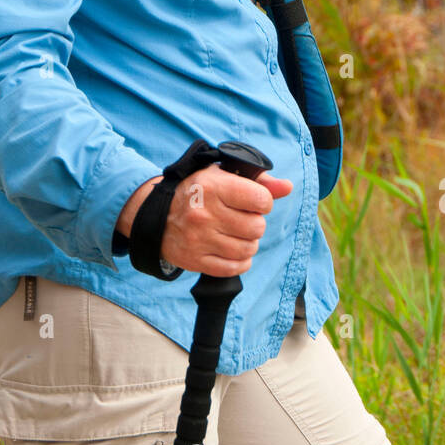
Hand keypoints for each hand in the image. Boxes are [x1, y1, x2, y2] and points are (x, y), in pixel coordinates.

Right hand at [118, 164, 292, 277]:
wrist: (156, 215)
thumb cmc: (197, 192)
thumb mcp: (222, 175)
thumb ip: (258, 180)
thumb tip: (287, 187)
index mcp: (213, 186)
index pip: (261, 200)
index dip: (263, 201)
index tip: (253, 201)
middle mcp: (205, 214)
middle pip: (257, 228)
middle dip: (255, 224)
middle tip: (242, 219)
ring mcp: (200, 239)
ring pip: (248, 249)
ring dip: (248, 243)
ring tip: (236, 234)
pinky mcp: (196, 260)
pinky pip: (234, 268)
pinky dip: (240, 261)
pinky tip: (232, 250)